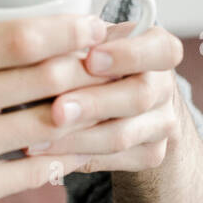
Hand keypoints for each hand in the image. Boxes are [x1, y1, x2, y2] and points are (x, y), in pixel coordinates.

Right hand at [0, 9, 114, 202]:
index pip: (20, 37)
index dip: (68, 30)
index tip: (94, 26)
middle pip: (44, 78)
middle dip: (90, 68)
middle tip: (111, 63)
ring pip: (48, 127)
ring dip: (85, 115)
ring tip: (106, 104)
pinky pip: (34, 171)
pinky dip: (60, 160)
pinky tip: (74, 150)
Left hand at [24, 20, 185, 172]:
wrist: (123, 104)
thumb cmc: (99, 63)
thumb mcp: (95, 42)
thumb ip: (79, 41)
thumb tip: (44, 46)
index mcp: (157, 49)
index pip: (163, 49)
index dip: (128, 55)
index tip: (91, 58)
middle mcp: (164, 87)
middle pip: (139, 97)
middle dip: (93, 104)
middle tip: (57, 110)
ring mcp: (162, 124)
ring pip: (122, 136)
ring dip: (76, 138)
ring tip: (37, 138)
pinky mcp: (150, 155)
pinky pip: (111, 160)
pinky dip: (74, 158)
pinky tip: (45, 154)